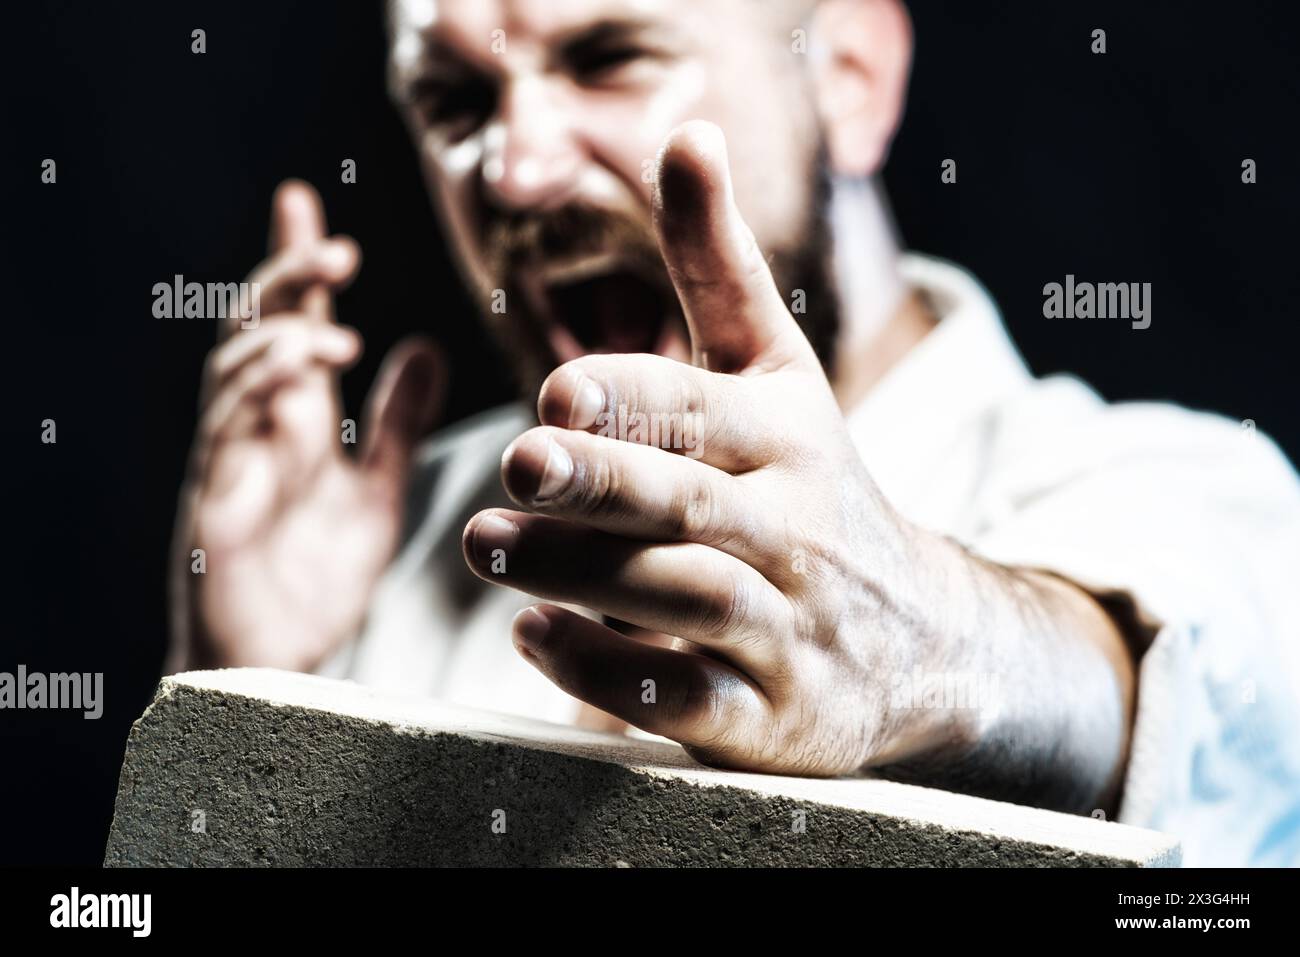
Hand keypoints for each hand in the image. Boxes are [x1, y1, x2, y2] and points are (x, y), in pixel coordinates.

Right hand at [171, 180, 443, 672]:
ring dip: (278, 337)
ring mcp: (231, 464)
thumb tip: (425, 344)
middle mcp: (258, 431)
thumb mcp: (376, 490)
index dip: (295, 265)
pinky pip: (223, 434)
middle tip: (327, 240)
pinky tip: (299, 377)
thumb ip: (396, 423)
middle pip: (254, 329)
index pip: (293, 323)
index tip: (302, 200)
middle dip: (281, 276)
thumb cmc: (315, 580)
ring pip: (231, 371)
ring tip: (331, 327)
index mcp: (295, 422)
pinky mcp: (215, 506)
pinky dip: (258, 396)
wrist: (281, 668)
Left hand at [464, 122, 1133, 796]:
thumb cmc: (814, 485)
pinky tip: (534, 635)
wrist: (921, 635)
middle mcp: (793, 527)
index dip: (635, 399)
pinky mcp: (766, 713)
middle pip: (693, 503)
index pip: (708, 410)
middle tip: (517, 462)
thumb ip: (718, 266)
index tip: (558, 395)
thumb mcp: (778, 371)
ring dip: (582, 574)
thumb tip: (687, 130)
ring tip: (486, 544)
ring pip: (685, 599)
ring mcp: (784, 626)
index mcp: (789, 436)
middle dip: (604, 484)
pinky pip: (686, 699)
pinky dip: (607, 670)